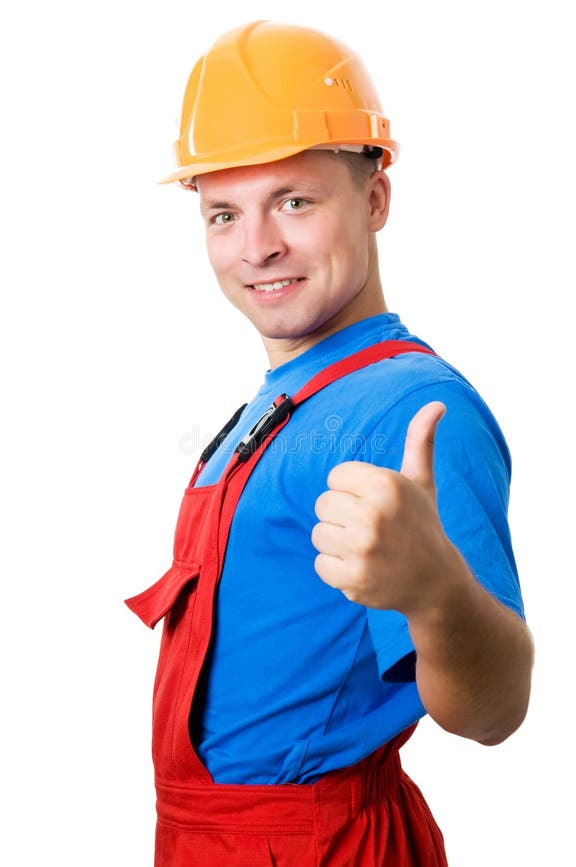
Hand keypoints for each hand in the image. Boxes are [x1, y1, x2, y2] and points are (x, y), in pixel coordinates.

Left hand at [312, 402, 459, 612]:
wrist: (437, 584)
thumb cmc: (422, 525)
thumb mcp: (422, 481)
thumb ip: (420, 441)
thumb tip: (437, 404)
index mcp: (386, 485)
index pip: (335, 477)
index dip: (352, 490)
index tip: (374, 504)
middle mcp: (374, 515)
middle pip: (323, 504)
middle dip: (342, 516)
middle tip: (371, 529)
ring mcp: (363, 549)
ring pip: (318, 533)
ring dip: (337, 543)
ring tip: (366, 548)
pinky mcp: (353, 579)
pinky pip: (320, 564)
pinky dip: (336, 569)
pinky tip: (362, 568)